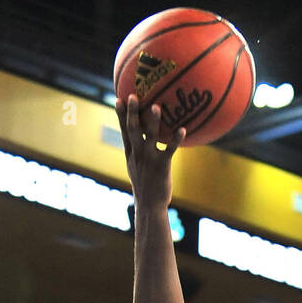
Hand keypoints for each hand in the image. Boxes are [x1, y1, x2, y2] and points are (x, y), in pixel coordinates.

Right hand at [115, 94, 185, 210]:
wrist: (149, 206)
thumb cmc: (145, 186)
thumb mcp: (136, 168)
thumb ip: (137, 153)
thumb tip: (140, 141)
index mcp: (131, 153)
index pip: (124, 130)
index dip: (120, 115)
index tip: (118, 98)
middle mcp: (138, 153)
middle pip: (133, 129)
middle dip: (132, 112)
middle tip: (133, 96)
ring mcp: (149, 159)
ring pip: (151, 137)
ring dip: (153, 121)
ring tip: (157, 106)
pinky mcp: (162, 166)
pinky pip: (170, 150)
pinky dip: (176, 139)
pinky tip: (183, 129)